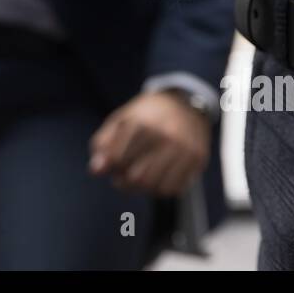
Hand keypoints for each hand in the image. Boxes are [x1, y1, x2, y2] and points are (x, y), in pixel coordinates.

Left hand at [89, 90, 210, 196]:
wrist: (185, 103)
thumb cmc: (147, 116)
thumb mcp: (120, 120)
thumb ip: (103, 144)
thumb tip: (96, 171)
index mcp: (141, 123)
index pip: (117, 160)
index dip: (109, 167)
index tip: (111, 164)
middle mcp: (165, 136)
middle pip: (137, 178)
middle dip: (124, 182)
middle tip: (122, 177)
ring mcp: (184, 148)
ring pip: (156, 187)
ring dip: (142, 188)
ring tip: (138, 177)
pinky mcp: (197, 159)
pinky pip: (174, 189)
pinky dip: (160, 189)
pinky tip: (156, 177)